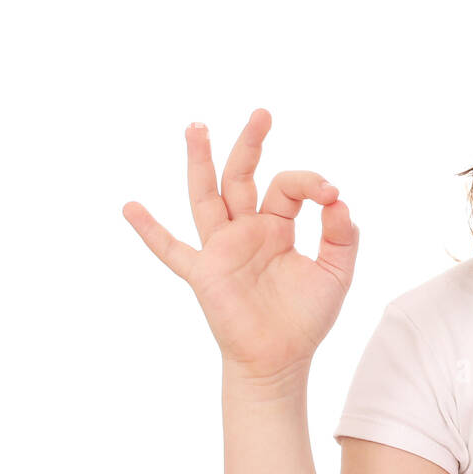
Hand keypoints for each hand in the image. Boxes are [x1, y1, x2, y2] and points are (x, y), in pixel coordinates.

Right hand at [122, 109, 358, 381]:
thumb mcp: (336, 273)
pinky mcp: (204, 273)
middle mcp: (245, 231)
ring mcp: (221, 249)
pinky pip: (172, 251)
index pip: (287, 187)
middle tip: (263, 113)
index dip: (310, 182)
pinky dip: (151, 231)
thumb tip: (340, 201)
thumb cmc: (306, 318)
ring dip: (201, 162)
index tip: (331, 192)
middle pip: (242, 177)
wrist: (282, 360)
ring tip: (197, 126)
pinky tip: (130, 208)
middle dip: (250, 144)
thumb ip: (342, 237)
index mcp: (276, 227)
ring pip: (206, 197)